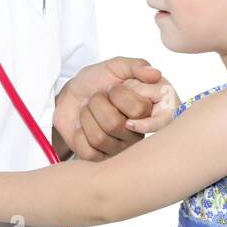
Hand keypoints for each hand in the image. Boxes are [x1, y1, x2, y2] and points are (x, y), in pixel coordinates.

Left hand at [54, 57, 180, 160]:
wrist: (70, 95)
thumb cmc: (97, 80)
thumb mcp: (116, 66)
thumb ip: (136, 66)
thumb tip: (155, 73)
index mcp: (149, 110)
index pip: (151, 116)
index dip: (131, 105)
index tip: (114, 93)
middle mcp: (139, 132)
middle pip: (117, 124)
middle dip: (98, 102)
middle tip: (98, 96)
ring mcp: (121, 149)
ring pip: (100, 137)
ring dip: (86, 116)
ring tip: (88, 109)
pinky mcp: (101, 160)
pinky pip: (89, 151)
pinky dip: (79, 133)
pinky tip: (83, 127)